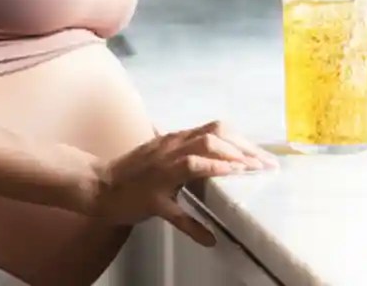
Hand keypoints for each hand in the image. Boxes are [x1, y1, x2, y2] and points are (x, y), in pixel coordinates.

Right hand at [89, 120, 278, 246]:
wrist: (99, 185)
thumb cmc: (134, 172)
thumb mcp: (166, 153)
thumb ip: (191, 150)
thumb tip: (224, 154)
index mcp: (177, 141)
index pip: (217, 130)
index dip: (244, 141)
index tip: (265, 155)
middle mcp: (170, 151)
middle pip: (213, 139)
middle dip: (244, 151)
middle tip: (266, 166)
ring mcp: (160, 174)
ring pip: (196, 161)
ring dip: (226, 167)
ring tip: (248, 176)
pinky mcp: (150, 200)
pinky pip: (174, 211)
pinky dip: (194, 225)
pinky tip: (209, 236)